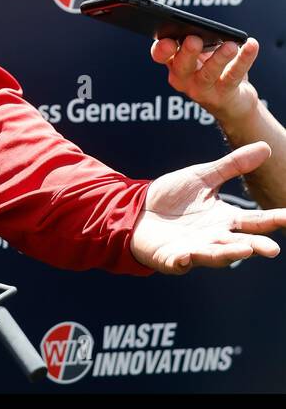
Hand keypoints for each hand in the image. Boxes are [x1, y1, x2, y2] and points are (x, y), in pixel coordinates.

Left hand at [130, 142, 285, 273]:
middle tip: (272, 249)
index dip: (275, 219)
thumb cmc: (172, 197)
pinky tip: (187, 256)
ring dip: (228, 253)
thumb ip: (232, 166)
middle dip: (256, 246)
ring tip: (244, 250)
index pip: (256, 220)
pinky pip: (179, 261)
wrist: (136, 210)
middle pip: (240, 243)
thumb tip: (265, 147)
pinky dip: (184, 260)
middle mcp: (215, 237)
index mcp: (226, 219)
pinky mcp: (171, 258)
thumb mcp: (202, 177)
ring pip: (215, 255)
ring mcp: (194, 249)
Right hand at [151, 34, 260, 124]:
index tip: (168, 40)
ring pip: (208, 74)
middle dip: (187, 53)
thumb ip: (194, 42)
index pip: (160, 55)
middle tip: (194, 40)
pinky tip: (251, 45)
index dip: (161, 49)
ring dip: (218, 59)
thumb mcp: (198, 56)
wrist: (231, 102)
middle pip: (182, 66)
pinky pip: (234, 75)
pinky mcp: (225, 94)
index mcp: (174, 63)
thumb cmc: (211, 72)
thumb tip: (202, 26)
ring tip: (230, 46)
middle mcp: (184, 79)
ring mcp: (203, 89)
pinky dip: (244, 59)